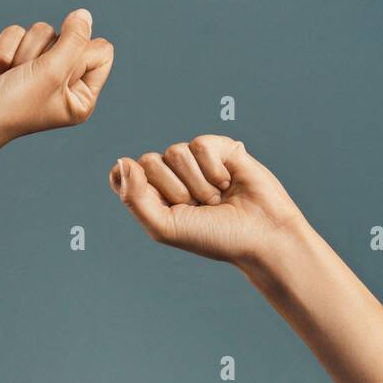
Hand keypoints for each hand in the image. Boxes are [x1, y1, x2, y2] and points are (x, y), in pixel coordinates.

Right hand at [0, 9, 113, 158]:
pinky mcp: (14, 55)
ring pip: (43, 30)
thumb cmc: (12, 105)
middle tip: (29, 79)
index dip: (79, 53)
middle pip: (71, 37)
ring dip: (23, 51)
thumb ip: (74, 39)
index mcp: (81, 97)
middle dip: (45, 53)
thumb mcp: (52, 71)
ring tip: (10, 76)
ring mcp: (38, 68)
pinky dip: (5, 48)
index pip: (102, 52)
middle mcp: (63, 82)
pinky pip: (18, 31)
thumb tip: (84, 14)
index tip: (58, 73)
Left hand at [109, 134, 310, 269]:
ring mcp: (195, 161)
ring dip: (198, 184)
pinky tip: (229, 182)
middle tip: (198, 208)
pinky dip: (214, 169)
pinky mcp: (219, 147)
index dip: (141, 186)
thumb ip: (134, 197)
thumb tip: (121, 161)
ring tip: (216, 199)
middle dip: (175, 190)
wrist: (260, 235)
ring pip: (175, 152)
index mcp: (154, 196)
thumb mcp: (164, 227)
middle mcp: (172, 175)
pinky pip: (200, 145)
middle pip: (149, 161)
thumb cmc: (213, 238)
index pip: (125, 174)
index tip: (163, 206)